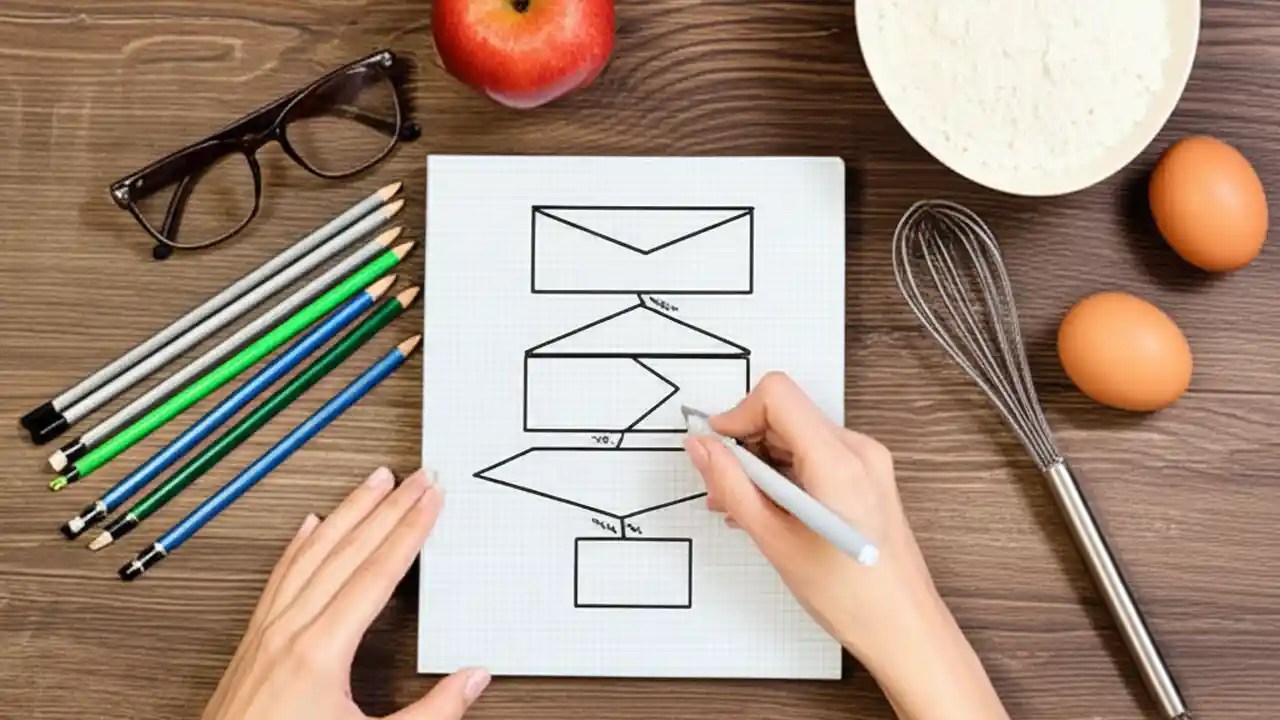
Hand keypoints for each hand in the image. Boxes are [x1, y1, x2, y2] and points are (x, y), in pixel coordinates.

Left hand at [203, 467, 489, 719]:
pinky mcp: (252, 644)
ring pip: (311, 553)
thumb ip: (431, 714)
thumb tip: (472, 680)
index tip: (431, 499)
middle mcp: (288, 632)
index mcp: (320, 652)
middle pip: (347, 550)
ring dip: (346, 512)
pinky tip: (308, 526)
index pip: (377, 572)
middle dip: (387, 507)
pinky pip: (279, 577)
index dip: (410, 530)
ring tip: (372, 483)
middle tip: (415, 477)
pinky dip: (298, 545)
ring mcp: (266, 634)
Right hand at [684, 373, 1006, 719]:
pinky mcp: (867, 478)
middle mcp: (858, 451)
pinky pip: (815, 458)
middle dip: (745, 445)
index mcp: (838, 461)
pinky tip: (769, 511)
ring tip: (741, 507)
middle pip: (785, 414)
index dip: (737, 415)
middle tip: (722, 487)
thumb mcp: (775, 540)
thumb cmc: (853, 596)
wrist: (904, 629)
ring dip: (762, 464)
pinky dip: (785, 476)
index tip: (716, 448)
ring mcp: (867, 463)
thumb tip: (703, 448)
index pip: (777, 395)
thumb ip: (732, 486)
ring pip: (797, 437)